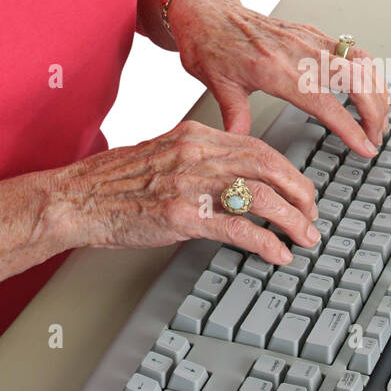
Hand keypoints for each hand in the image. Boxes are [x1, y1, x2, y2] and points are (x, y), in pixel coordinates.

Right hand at [54, 119, 318, 263]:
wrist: (77, 199)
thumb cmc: (112, 183)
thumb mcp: (160, 155)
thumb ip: (196, 160)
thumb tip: (231, 179)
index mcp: (192, 136)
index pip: (256, 146)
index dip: (286, 169)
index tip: (299, 187)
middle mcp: (195, 155)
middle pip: (267, 167)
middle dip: (299, 192)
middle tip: (313, 213)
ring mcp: (190, 184)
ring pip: (261, 196)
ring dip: (292, 219)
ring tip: (305, 236)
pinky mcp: (182, 216)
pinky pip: (238, 228)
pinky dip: (266, 242)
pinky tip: (278, 254)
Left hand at [167, 0, 388, 156]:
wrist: (206, 12)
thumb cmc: (209, 45)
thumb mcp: (218, 87)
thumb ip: (236, 118)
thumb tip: (241, 144)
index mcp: (275, 70)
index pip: (326, 103)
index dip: (351, 128)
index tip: (366, 147)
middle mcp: (297, 51)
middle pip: (355, 79)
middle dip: (375, 110)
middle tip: (376, 136)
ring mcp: (307, 38)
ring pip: (360, 61)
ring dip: (377, 88)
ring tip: (379, 116)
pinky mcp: (310, 31)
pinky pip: (350, 48)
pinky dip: (367, 69)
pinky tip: (369, 86)